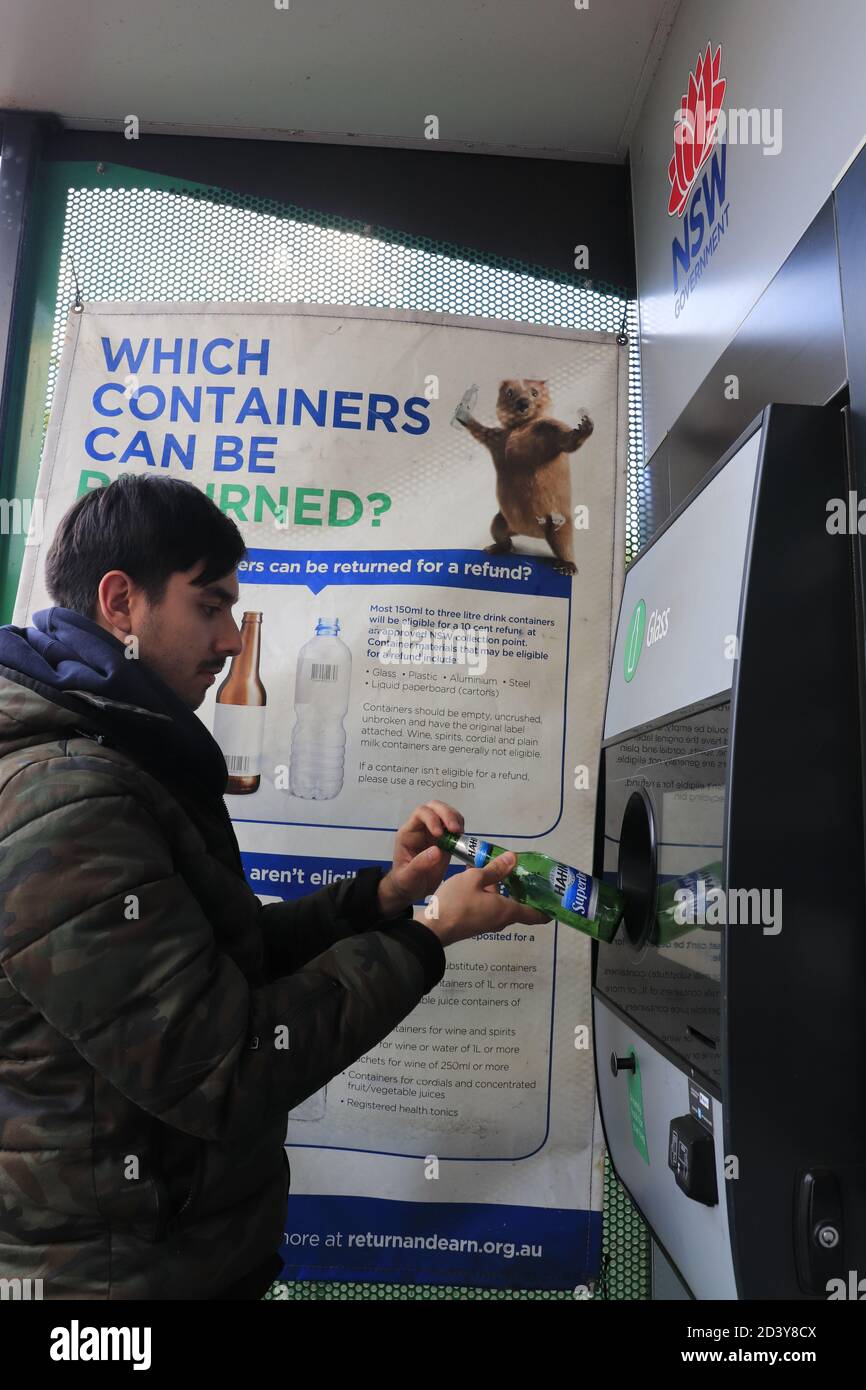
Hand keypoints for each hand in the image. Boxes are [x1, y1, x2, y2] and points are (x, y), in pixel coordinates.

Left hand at [377, 800, 464, 917]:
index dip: (432, 819)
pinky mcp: (445, 841)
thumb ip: (420, 864)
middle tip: (456, 829)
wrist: (411, 890)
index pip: (420, 814)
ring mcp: (434, 833)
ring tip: (460, 834)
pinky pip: (455, 827)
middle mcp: (422, 829)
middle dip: (447, 814)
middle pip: (434, 807)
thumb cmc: (405, 882)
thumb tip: (437, 851)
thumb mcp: (408, 876)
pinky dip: (461, 829)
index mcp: (409, 833)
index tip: (440, 834)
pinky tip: (462, 840)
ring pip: (446, 813)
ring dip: (456, 819)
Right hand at [418, 853, 550, 946]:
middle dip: (522, 889)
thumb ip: (494, 869)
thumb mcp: (474, 879)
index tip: (552, 896)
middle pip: (518, 905)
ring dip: (502, 888)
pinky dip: (490, 893)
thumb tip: (514, 859)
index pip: (536, 915)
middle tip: (524, 871)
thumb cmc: (456, 903)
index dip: (547, 907)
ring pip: (501, 903)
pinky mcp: (475, 922)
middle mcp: (501, 919)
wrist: (432, 928)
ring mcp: (487, 922)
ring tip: (497, 867)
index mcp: (507, 911)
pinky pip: (489, 906)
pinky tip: (478, 876)